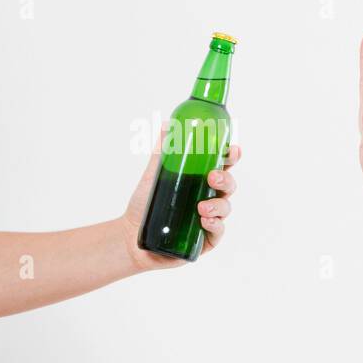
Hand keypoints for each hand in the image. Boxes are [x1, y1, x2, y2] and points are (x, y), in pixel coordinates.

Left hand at [118, 120, 241, 270]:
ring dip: (218, 205)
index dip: (231, 157)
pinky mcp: (207, 239)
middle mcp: (209, 197)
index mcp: (200, 180)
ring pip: (225, 207)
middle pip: (229, 185)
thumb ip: (162, 151)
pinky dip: (215, 224)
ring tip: (201, 207)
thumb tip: (167, 124)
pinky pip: (219, 230)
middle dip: (226, 179)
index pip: (222, 166)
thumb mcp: (153, 175)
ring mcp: (210, 218)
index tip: (232, 150)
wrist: (131, 235)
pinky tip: (205, 220)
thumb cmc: (144, 204)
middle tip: (212, 177)